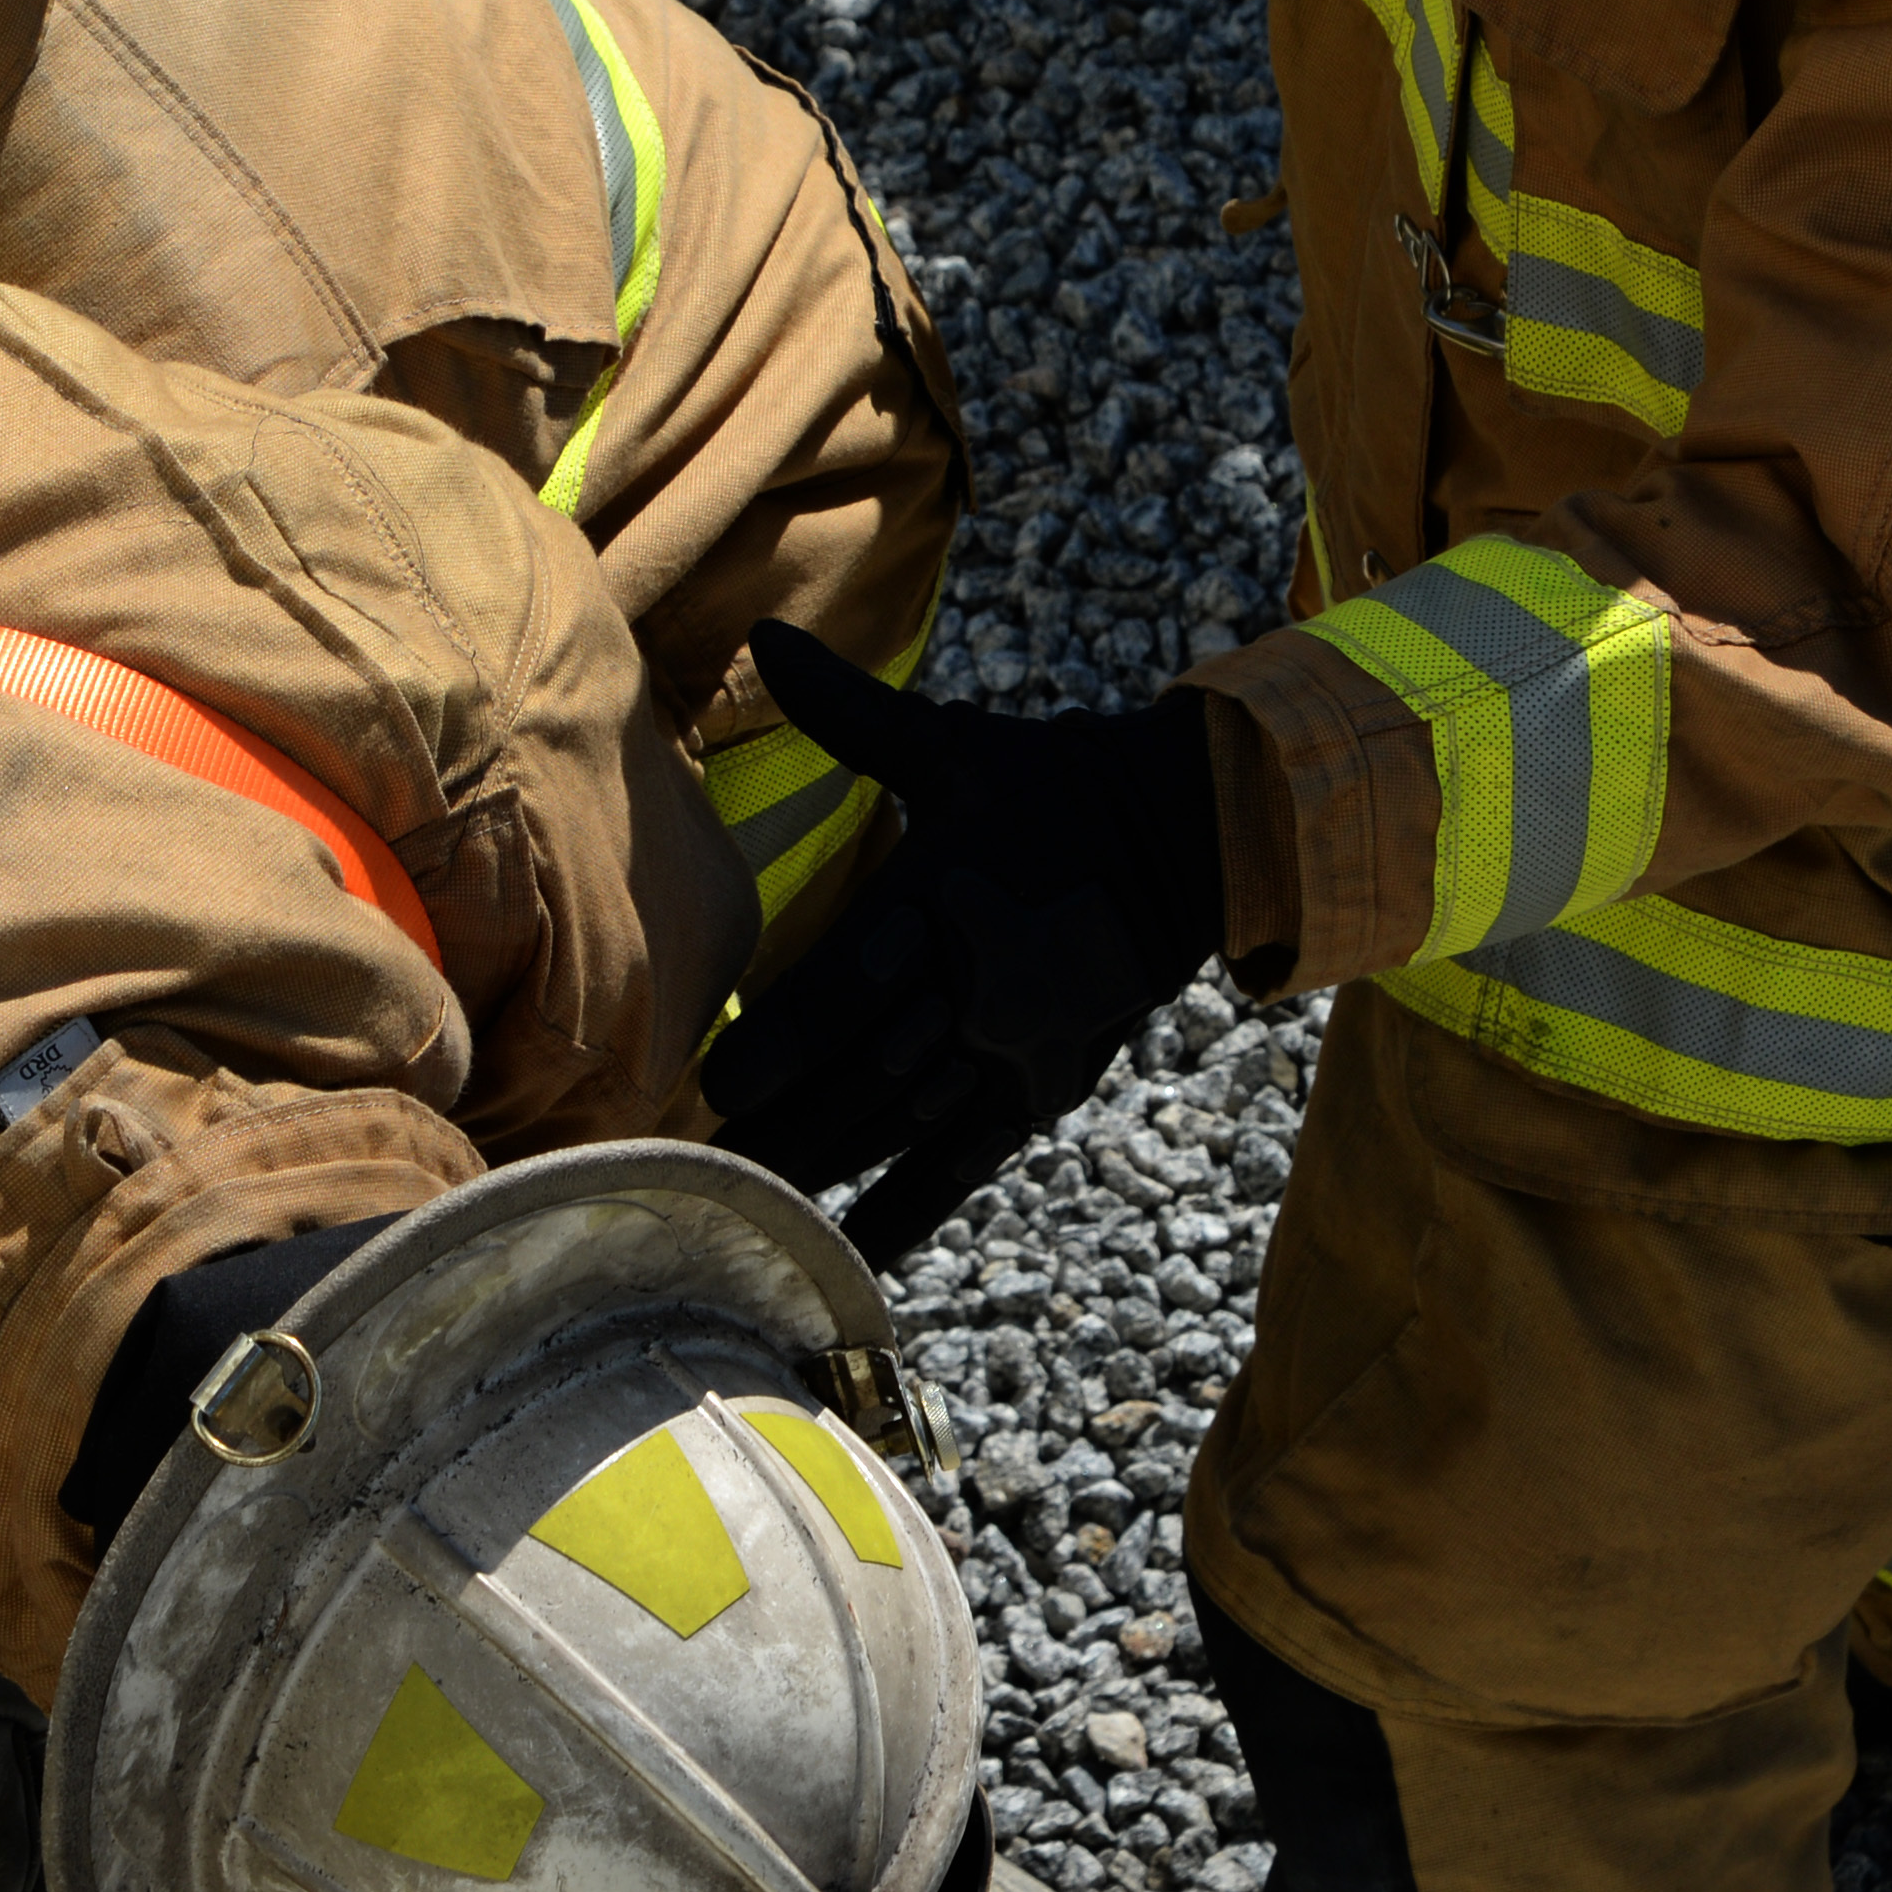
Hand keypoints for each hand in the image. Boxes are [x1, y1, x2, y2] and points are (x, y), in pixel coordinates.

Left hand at [699, 625, 1255, 1265]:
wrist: (1191, 839)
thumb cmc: (1052, 785)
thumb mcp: (955, 744)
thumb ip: (852, 713)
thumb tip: (765, 641)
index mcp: (947, 897)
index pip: (855, 981)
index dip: (790, 1040)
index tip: (724, 1084)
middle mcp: (980, 982)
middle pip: (870, 1070)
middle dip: (787, 1120)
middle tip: (700, 1161)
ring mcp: (1017, 1045)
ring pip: (907, 1123)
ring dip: (827, 1166)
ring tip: (744, 1199)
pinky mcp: (1044, 1088)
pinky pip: (968, 1162)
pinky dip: (910, 1206)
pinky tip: (852, 1250)